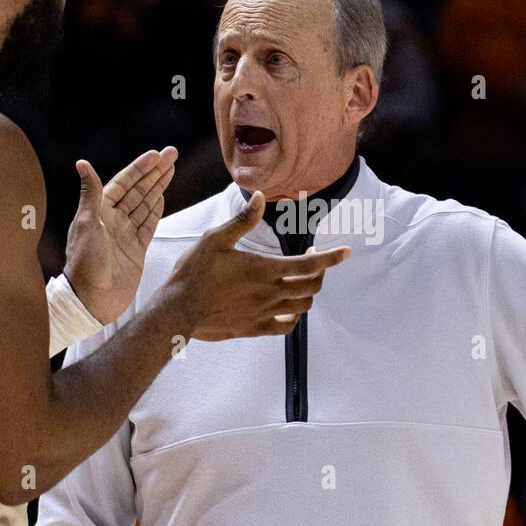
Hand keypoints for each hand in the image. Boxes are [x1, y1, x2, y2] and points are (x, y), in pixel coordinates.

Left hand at [64, 147, 176, 323]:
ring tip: (171, 169)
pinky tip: (162, 197)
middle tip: (172, 153)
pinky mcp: (136, 250)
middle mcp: (113, 220)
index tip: (156, 154)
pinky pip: (149, 225)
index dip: (140, 168)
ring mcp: (126, 234)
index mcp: (100, 211)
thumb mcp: (87, 224)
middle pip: (138, 190)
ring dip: (158, 186)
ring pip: (145, 204)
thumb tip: (82, 163)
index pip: (124, 183)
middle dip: (155, 171)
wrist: (92, 300)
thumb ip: (90, 194)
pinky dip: (156, 210)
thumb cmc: (85, 263)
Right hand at [160, 191, 350, 340]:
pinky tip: (289, 310)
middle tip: (315, 262)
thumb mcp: (215, 239)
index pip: (308, 264)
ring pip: (302, 307)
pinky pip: (286, 327)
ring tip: (302, 283)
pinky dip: (294, 318)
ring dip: (308, 293)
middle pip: (311, 286)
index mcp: (263, 269)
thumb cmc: (193, 273)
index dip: (332, 258)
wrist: (178, 310)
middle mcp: (269, 293)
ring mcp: (264, 313)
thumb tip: (260, 197)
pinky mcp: (254, 328)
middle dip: (320, 273)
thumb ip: (242, 220)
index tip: (347, 252)